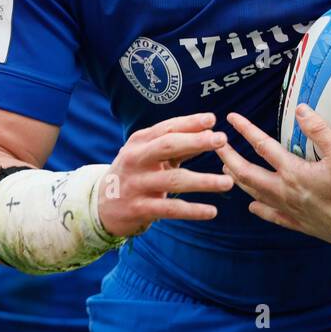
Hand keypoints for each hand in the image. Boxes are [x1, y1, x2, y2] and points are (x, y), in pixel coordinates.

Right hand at [97, 112, 233, 237]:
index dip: (190, 123)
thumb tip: (208, 128)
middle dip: (196, 142)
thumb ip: (174, 144)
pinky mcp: (139, 208)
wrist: (102, 205)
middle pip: (167, 146)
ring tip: (228, 182)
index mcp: (139, 141)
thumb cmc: (135, 173)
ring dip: (203, 181)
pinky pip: (170, 209)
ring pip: (174, 180)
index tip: (213, 119)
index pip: (167, 128)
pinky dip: (192, 210)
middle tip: (222, 140)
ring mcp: (137, 184)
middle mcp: (136, 159)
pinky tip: (212, 211)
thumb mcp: (147, 154)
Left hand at [216, 105, 330, 249]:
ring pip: (256, 195)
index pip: (262, 147)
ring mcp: (292, 211)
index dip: (245, 130)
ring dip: (239, 181)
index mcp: (294, 173)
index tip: (231, 118)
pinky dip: (260, 209)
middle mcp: (286, 193)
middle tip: (216, 145)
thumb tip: (300, 109)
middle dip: (229, 158)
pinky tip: (253, 206)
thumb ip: (320, 130)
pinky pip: (273, 216)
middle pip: (247, 174)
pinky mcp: (301, 224)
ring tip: (227, 170)